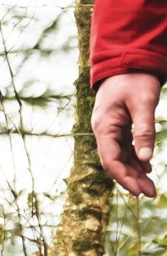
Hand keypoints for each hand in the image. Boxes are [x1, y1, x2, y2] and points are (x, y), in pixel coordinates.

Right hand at [95, 72, 161, 195]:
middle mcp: (103, 130)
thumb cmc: (134, 80)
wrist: (127, 62)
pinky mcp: (117, 125)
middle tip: (151, 193)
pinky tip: (146, 167)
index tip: (138, 191)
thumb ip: (143, 131)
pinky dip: (134, 159)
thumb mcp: (143, 104)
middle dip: (131, 179)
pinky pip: (123, 147)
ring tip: (150, 186)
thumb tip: (146, 159)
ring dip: (134, 172)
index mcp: (104, 126)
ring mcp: (109, 128)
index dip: (123, 177)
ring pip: (119, 156)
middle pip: (114, 161)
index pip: (110, 159)